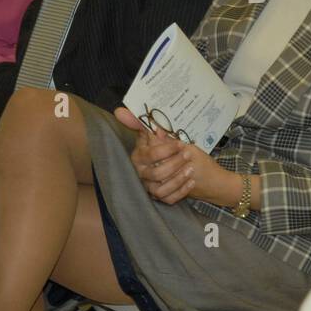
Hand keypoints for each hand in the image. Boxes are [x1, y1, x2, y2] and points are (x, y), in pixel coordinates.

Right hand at [114, 107, 236, 205]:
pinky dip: (181, 191)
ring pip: (161, 190)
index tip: (180, 144)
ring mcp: (149, 187)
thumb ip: (139, 122)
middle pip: (157, 173)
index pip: (150, 155)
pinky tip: (191, 181)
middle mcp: (141, 174)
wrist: (178, 163)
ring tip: (191, 169)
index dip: (166, 150)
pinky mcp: (159, 198)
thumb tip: (119, 111)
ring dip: (178, 180)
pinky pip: (169, 199)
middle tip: (188, 155)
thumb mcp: (155, 134)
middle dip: (175, 164)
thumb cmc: (164, 147)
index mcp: (138, 157)